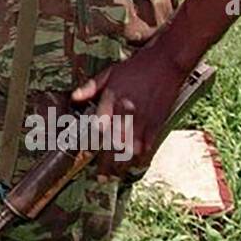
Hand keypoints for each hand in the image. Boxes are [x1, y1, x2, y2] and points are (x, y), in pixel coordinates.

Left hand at [70, 0, 240, 179]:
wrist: (166, 63)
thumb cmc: (136, 67)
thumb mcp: (110, 73)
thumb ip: (91, 87)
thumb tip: (74, 98)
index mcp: (113, 101)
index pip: (99, 129)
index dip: (93, 145)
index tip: (86, 157)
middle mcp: (127, 113)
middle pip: (115, 145)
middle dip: (108, 164)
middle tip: (101, 177)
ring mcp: (144, 120)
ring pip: (132, 150)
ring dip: (124, 165)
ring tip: (116, 176)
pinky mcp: (158, 123)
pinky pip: (149, 146)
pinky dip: (142, 157)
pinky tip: (135, 164)